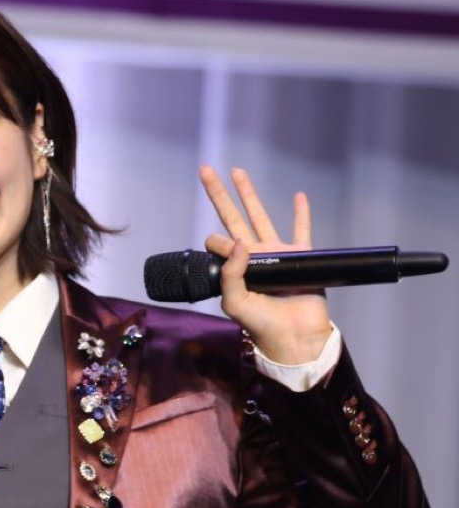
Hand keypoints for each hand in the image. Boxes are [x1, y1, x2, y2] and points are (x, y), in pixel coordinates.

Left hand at [200, 166, 332, 364]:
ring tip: (237, 172)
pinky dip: (301, 213)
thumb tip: (237, 241)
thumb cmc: (261, 324)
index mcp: (234, 266)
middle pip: (233, 216)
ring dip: (249, 194)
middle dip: (219, 194)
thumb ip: (230, 274)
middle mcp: (253, 255)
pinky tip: (299, 196)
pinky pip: (301, 230)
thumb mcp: (235, 302)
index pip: (219, 242)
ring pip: (261, 216)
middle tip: (206, 170)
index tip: (220, 249)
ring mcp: (277, 253)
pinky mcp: (301, 256)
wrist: (294, 336)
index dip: (217, 243)